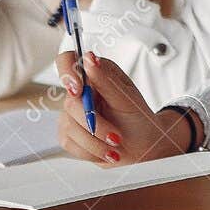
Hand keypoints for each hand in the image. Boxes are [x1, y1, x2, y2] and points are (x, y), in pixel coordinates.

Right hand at [55, 50, 188, 165]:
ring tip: (115, 144)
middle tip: (116, 135)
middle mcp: (81, 92)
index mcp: (96, 75)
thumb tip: (89, 58)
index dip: (66, 72)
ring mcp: (71, 114)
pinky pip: (69, 143)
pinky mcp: (68, 134)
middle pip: (70, 103)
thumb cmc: (139, 120)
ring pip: (70, 126)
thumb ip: (106, 79)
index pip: (67, 60)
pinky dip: (91, 150)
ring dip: (96, 141)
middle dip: (96, 124)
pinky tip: (105, 150)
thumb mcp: (128, 99)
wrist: (142, 148)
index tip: (78, 90)